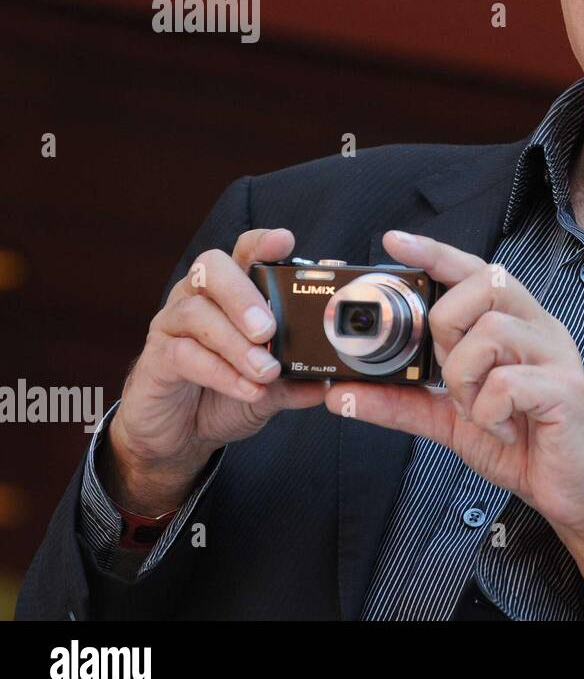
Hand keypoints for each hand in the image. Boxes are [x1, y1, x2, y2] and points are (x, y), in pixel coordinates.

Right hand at [107, 228, 327, 514]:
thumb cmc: (226, 396)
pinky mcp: (156, 358)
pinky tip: (248, 389)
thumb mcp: (272, 388)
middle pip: (212, 268)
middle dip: (244, 295)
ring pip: (196, 313)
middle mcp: (198, 298)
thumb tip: (331, 378)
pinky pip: (183, 354)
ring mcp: (173, 325)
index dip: (262, 243)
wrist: (181, 436)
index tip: (285, 242)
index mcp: (231, 293)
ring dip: (235, 342)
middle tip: (270, 329)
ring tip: (266, 370)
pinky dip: (221, 372)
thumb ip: (298, 379)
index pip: (243, 252)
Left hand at [324, 230, 583, 534]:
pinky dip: (488, 411)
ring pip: (491, 332)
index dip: (436, 253)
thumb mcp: (448, 419)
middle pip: (484, 285)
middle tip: (447, 370)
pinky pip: (508, 383)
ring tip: (473, 407)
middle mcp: (538, 328)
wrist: (566, 487)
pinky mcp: (564, 389)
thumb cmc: (519, 440)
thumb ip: (399, 401)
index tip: (394, 242)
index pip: (475, 270)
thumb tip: (341, 393)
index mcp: (515, 324)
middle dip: (446, 326)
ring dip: (464, 378)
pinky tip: (499, 427)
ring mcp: (555, 355)